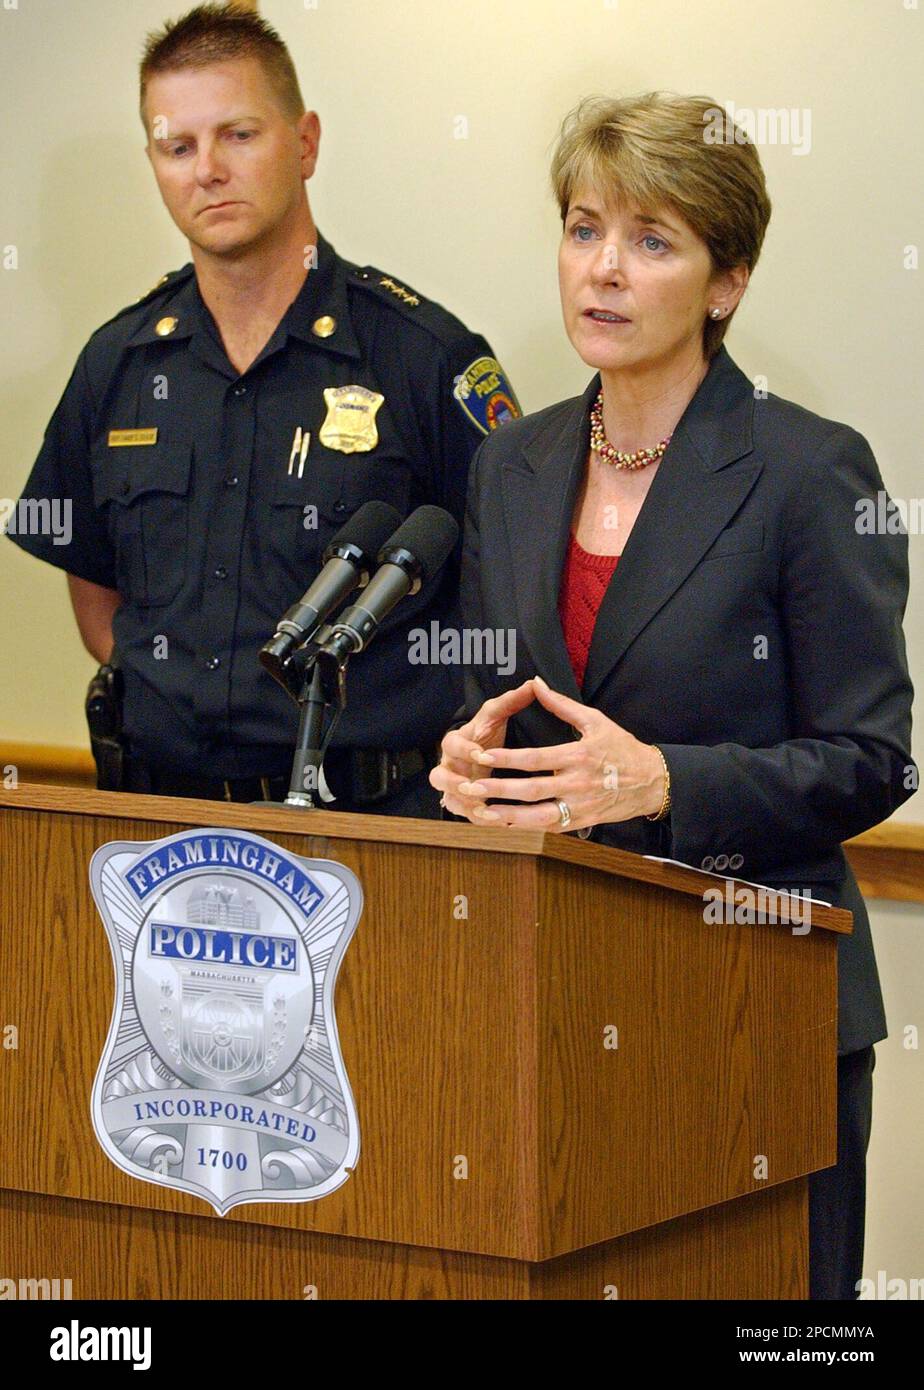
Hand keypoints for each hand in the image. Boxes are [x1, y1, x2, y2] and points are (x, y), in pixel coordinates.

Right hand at [429, 680, 536, 823]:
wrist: (482, 754)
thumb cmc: (488, 733)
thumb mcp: (497, 716)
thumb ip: (511, 702)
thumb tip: (533, 683)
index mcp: (456, 742)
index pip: (451, 743)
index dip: (464, 749)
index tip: (481, 752)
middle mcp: (450, 765)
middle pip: (438, 776)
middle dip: (453, 782)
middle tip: (471, 786)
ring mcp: (453, 786)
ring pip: (448, 798)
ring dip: (463, 804)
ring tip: (482, 809)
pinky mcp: (462, 802)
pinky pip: (464, 813)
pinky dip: (477, 817)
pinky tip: (495, 820)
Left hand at [442, 675, 665, 831]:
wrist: (652, 781)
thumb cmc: (622, 747)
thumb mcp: (595, 720)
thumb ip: (561, 705)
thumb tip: (536, 684)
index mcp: (578, 756)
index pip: (535, 759)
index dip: (506, 758)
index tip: (482, 756)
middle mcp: (577, 783)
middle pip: (531, 789)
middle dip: (498, 789)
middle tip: (471, 786)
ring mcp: (580, 806)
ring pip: (537, 815)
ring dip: (508, 815)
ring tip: (482, 812)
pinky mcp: (581, 822)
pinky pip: (549, 827)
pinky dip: (526, 827)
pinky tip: (505, 824)